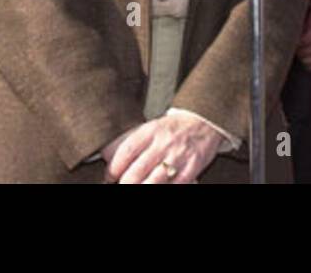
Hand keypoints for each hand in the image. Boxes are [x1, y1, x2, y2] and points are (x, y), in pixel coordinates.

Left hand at [103, 112, 222, 183]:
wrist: (204, 121)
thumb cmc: (173, 128)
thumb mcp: (151, 127)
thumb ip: (131, 140)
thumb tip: (106, 154)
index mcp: (150, 131)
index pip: (126, 151)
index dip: (113, 168)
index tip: (108, 177)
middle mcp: (163, 143)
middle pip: (137, 170)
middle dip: (125, 184)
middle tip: (121, 186)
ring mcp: (178, 156)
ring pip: (154, 181)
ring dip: (141, 188)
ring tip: (137, 187)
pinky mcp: (192, 167)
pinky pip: (175, 185)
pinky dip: (164, 188)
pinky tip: (158, 187)